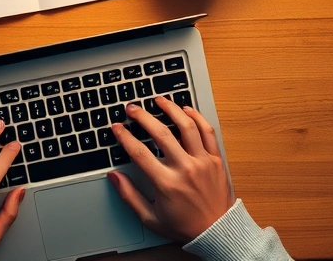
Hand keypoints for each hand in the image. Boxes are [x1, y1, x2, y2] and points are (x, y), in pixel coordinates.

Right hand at [107, 97, 234, 242]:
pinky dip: (197, 117)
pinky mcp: (216, 159)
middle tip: (132, 108)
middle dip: (143, 116)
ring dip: (171, 109)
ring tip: (159, 100)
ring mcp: (203, 162)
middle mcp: (185, 169)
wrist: (218, 232)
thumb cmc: (184, 226)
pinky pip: (208, 132)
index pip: (139, 153)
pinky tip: (186, 110)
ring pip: (186, 126)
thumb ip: (129, 196)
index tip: (117, 127)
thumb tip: (114, 177)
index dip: (125, 137)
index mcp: (167, 184)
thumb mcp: (150, 218)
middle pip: (160, 133)